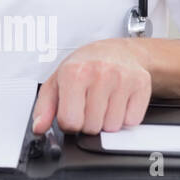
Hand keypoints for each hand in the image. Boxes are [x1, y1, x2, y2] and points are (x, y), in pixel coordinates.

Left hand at [31, 39, 151, 134]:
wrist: (116, 51)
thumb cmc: (84, 67)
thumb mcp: (56, 82)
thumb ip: (44, 107)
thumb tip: (38, 128)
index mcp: (74, 73)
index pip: (70, 121)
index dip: (69, 123)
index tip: (71, 113)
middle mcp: (99, 74)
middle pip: (92, 127)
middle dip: (88, 122)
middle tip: (88, 105)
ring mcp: (122, 80)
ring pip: (112, 128)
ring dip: (106, 121)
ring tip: (103, 102)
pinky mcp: (141, 86)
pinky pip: (131, 122)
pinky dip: (125, 118)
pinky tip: (118, 102)